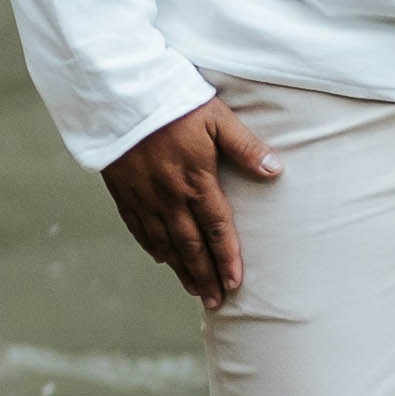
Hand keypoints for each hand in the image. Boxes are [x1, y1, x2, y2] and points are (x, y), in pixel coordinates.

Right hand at [99, 100, 282, 309]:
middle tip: (215, 302)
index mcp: (195, 181)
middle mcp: (168, 196)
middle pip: (190, 245)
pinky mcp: (122, 190)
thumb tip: (276, 171)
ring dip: (180, 269)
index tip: (235, 284)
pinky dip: (152, 247)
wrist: (118, 94)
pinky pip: (138, 227)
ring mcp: (143, 196)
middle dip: (204, 276)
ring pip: (164, 242)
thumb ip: (245, 147)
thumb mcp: (216, 118)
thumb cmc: (173, 102)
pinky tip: (161, 258)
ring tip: (194, 290)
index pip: (216, 229)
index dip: (226, 258)